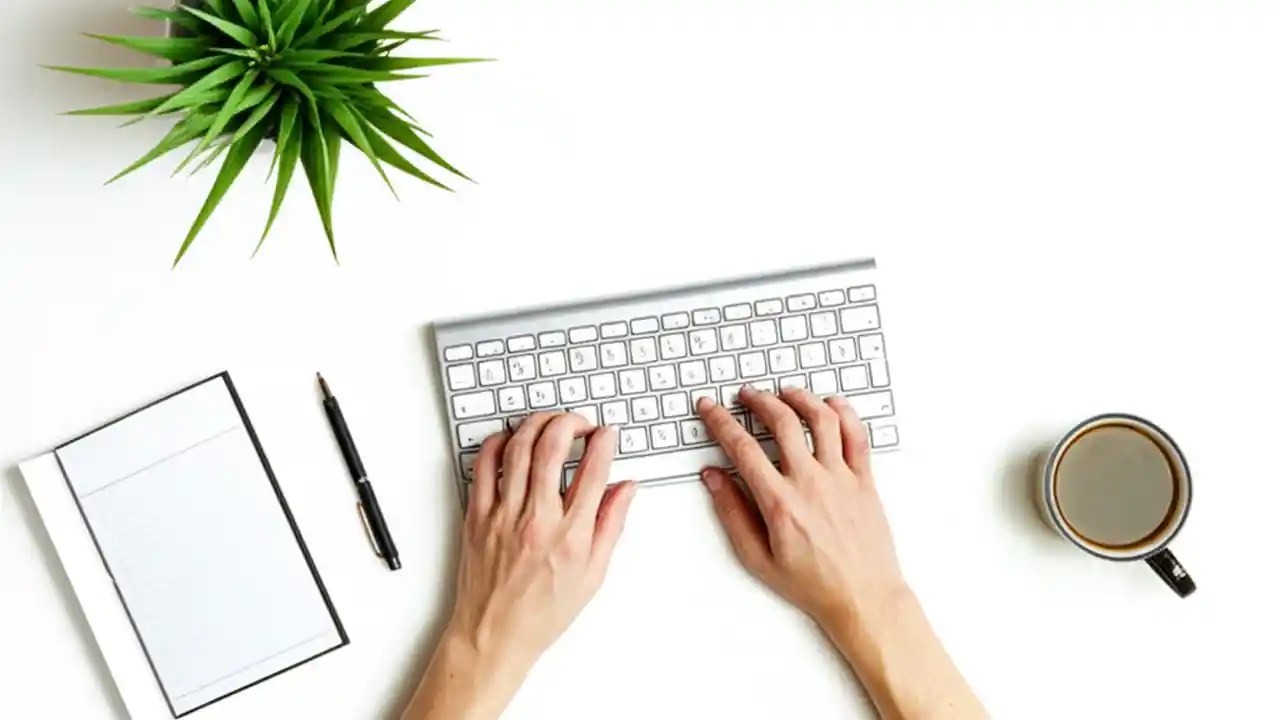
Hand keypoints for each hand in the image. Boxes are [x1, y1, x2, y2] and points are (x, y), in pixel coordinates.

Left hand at [403, 413, 636, 719]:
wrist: (493, 635)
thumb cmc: (542, 612)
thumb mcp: (593, 574)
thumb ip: (611, 525)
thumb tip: (626, 489)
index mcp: (571, 536)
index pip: (593, 471)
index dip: (604, 442)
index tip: (608, 433)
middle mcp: (536, 520)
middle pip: (552, 448)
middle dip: (570, 423)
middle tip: (579, 423)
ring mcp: (503, 516)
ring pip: (518, 449)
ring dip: (537, 424)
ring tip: (549, 422)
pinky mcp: (477, 516)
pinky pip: (484, 466)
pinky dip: (497, 443)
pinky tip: (510, 440)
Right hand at [697, 387, 985, 718]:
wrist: (863, 598)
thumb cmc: (812, 584)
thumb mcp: (757, 558)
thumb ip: (732, 513)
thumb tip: (713, 477)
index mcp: (780, 502)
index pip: (742, 448)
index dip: (720, 422)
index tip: (710, 409)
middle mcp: (811, 483)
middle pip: (781, 422)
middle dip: (758, 401)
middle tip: (746, 395)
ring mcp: (841, 478)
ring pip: (821, 419)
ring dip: (799, 398)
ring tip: (785, 392)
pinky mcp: (865, 481)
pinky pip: (857, 435)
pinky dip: (844, 412)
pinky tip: (831, 404)